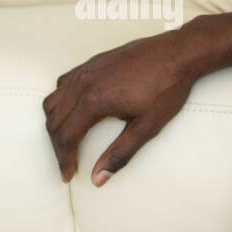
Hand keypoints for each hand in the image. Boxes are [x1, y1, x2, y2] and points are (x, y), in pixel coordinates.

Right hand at [43, 26, 198, 185]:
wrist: (178, 54)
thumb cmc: (167, 88)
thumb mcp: (146, 127)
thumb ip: (120, 153)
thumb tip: (98, 177)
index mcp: (94, 101)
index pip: (67, 137)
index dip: (65, 159)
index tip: (68, 175)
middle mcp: (82, 83)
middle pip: (54, 120)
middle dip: (57, 146)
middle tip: (67, 163)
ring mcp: (85, 70)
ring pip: (53, 101)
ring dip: (55, 124)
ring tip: (67, 142)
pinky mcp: (91, 63)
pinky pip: (63, 84)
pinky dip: (59, 102)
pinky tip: (72, 112)